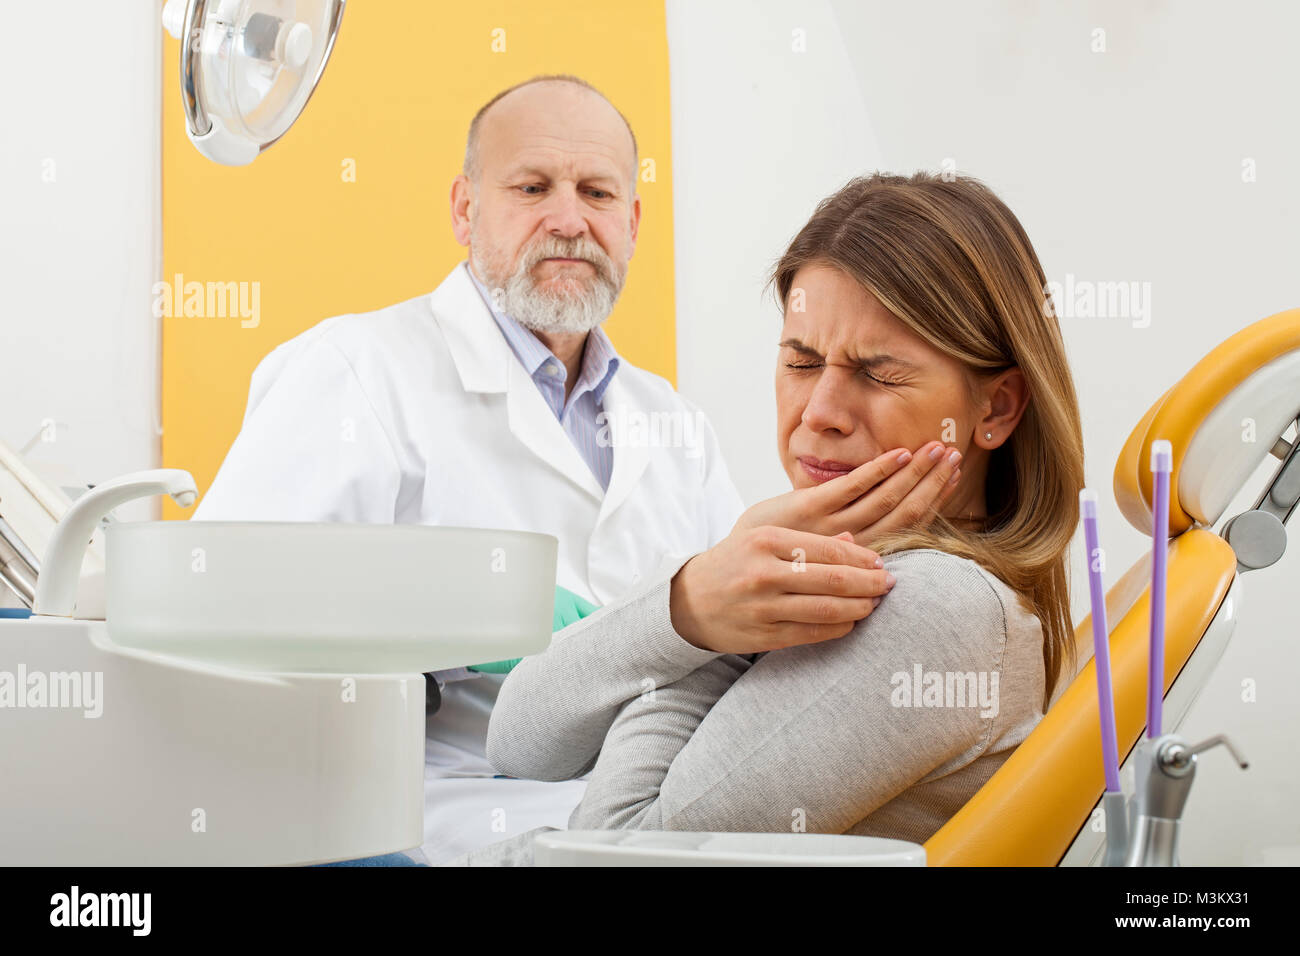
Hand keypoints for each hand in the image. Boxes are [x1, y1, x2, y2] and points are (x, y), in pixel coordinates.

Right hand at [669, 527, 895, 654]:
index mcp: (766, 540)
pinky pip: (814, 634)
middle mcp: (764, 572)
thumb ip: (807, 540)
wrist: (688, 600)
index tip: (880, 563)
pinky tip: (850, 622)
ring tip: (874, 604)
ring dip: (860, 608)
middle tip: (888, 584)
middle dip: (869, 583)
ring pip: (828, 609)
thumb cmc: (733, 564)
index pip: (829, 549)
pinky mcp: (764, 635)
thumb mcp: (761, 539)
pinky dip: (840, 628)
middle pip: (834, 579)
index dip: (862, 559)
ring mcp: (763, 607)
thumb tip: (855, 543)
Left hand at [735, 440, 962, 547]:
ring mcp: (831, 525)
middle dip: (933, 482)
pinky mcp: (810, 508)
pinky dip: (879, 470)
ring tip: (939, 450)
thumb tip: (885, 540)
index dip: (935, 499)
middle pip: (906, 511)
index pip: (910, 527)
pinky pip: (852, 487)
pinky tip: (901, 453)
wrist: (738, 577)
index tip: (956, 476)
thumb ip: (852, 547)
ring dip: (915, 473)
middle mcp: (853, 545)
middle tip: (955, 456)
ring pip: (886, 499)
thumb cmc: (783, 565)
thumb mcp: (823, 559)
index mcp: (860, 557)